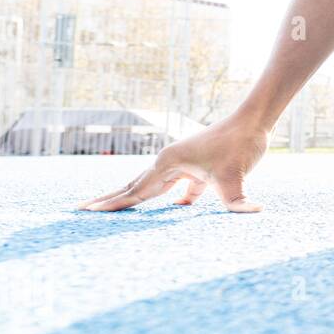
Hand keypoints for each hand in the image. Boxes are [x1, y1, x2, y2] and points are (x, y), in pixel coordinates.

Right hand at [77, 115, 269, 211]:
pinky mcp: (199, 167)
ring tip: (112, 210)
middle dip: (109, 200)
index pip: (135, 190)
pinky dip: (172, 200)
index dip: (111, 204)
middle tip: (79, 211)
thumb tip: (253, 212)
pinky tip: (175, 211)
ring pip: (153, 186)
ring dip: (135, 199)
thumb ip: (238, 202)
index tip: (86, 212)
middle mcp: (169, 161)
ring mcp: (183, 163)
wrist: (255, 121)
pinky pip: (178, 187)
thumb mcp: (235, 177)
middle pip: (133, 186)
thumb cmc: (241, 144)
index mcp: (169, 163)